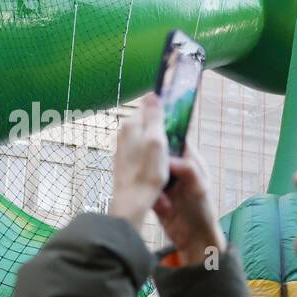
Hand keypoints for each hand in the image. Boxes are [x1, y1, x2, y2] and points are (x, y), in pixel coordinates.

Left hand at [108, 94, 169, 230]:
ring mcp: (121, 147)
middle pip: (146, 122)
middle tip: (172, 143)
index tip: (174, 123)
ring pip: (144, 137)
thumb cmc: (147, 173)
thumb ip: (154, 117)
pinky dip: (149, 156)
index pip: (149, 107)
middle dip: (160, 129)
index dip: (163, 113)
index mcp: (131, 124)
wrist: (132, 201)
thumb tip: (152, 94)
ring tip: (165, 157)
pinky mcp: (123, 160)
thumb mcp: (157, 141)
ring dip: (156, 144)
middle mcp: (123, 133)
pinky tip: (155, 167)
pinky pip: (140, 151)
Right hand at [152, 140, 226, 264]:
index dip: (164, 135)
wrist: (195, 240)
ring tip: (163, 196)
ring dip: (151, 182)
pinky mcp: (155, 195)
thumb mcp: (200, 187)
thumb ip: (187, 169)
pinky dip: (149, 197)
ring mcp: (164, 182)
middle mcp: (176, 168)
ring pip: (149, 171)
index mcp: (190, 161)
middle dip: (152, 161)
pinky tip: (161, 206)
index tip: (151, 135)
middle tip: (150, 168)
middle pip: (158, 154)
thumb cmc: (204, 212)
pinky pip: (146, 189)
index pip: (175, 139)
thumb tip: (167, 158)